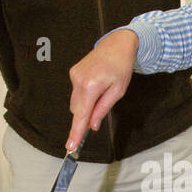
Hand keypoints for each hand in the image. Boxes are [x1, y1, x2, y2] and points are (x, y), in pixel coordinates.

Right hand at [68, 30, 139, 147]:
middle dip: (86, 117)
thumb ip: (103, 109)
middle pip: (77, 111)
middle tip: (98, 115)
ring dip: (86, 105)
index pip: (81, 116)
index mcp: (91, 86)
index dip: (76, 133)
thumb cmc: (121, 66)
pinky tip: (96, 86)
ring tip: (102, 92)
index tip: (70, 146)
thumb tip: (92, 125)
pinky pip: (76, 93)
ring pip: (76, 102)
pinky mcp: (73, 72)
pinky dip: (84, 96)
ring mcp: (74, 75)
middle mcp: (79, 80)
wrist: (117, 45)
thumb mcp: (118, 91)